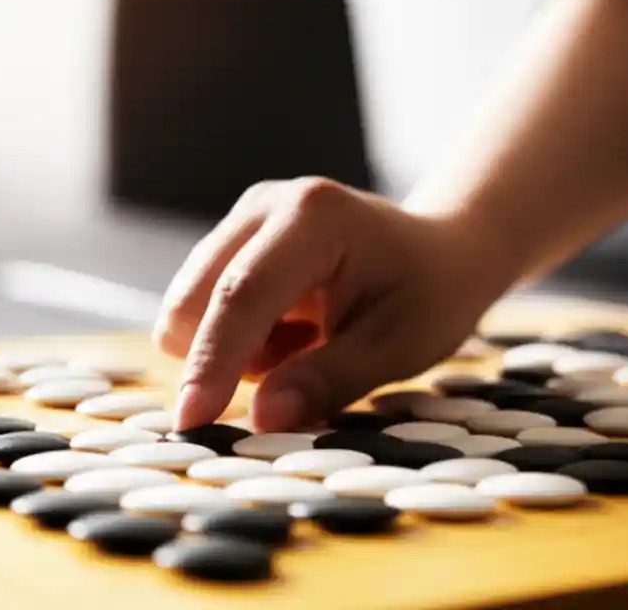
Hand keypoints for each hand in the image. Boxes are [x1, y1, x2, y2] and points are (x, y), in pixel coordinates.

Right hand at [156, 177, 498, 431]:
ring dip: (233, 350)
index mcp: (314, 218)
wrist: (440, 250)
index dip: (213, 361)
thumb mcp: (397, 348)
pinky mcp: (232, 238)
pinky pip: (200, 307)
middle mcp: (267, 205)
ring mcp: (244, 217)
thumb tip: (262, 418)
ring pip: (187, 309)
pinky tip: (290, 327)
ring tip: (303, 341)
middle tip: (300, 366)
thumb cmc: (429, 295)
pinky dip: (236, 337)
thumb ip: (328, 381)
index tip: (193, 421)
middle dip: (222, 359)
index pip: (243, 295)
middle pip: (194, 300)